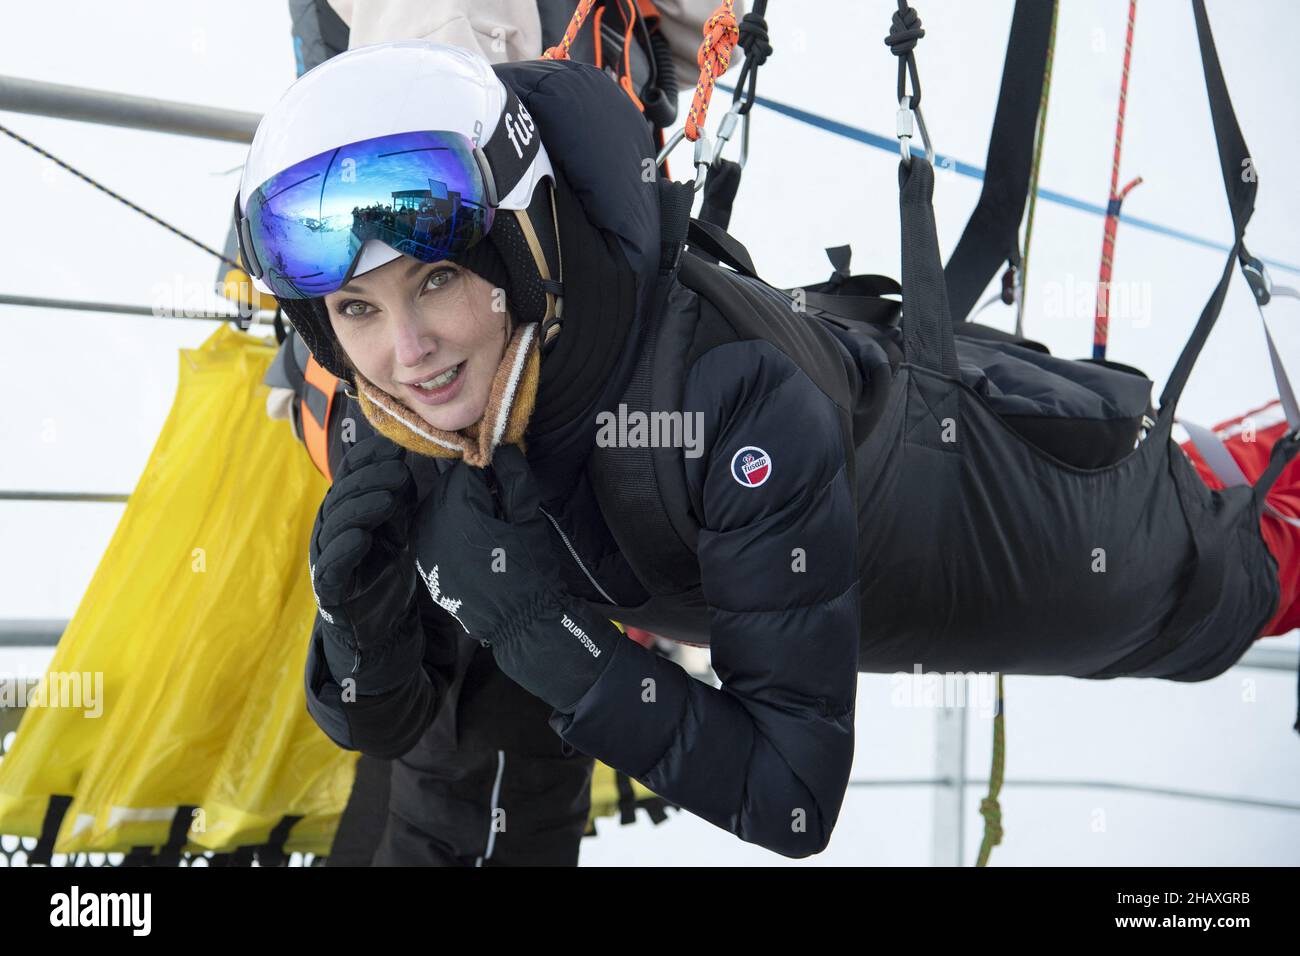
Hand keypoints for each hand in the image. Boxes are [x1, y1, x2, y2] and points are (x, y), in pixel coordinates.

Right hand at [309, 434, 419, 668]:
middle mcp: (330, 527)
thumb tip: (402, 457)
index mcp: (344, 508)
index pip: (349, 476)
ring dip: (362, 508)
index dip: (366, 459)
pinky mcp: (329, 585)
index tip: (392, 446)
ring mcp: (326, 555)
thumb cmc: (386, 565)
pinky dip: (345, 549)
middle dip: (370, 480)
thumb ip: (396, 496)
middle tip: (399, 471)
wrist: (381, 620)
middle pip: (344, 496)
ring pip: (337, 525)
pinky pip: (332, 564)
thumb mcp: (396, 525)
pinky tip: (362, 537)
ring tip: (388, 500)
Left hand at [412, 445, 617, 710]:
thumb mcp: (528, 516)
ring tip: (485, 520)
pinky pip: (431, 530)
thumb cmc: (530, 567)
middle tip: (497, 497)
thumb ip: (513, 476)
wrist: (518, 621)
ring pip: (437, 506)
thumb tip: (502, 444)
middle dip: (470, 486)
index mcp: (459, 507)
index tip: (502, 471)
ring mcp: (424, 544)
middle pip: (448, 486)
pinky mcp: (424, 562)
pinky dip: (448, 526)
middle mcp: (433, 522)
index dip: (487, 465)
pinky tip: (470, 541)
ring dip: (457, 505)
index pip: (467, 468)